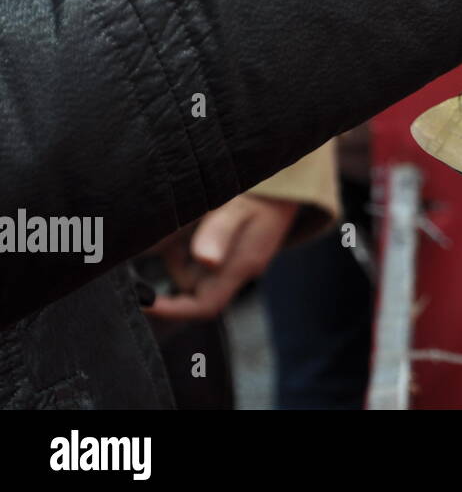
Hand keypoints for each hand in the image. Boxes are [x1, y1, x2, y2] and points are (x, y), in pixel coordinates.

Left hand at [148, 193, 298, 319]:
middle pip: (193, 290)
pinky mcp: (230, 250)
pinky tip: (186, 222)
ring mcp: (235, 261)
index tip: (142, 300)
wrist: (289, 181)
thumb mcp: (239, 206)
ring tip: (175, 223)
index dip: (172, 310)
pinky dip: (182, 245)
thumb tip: (206, 260)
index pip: (205, 306)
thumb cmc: (263, 191)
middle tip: (151, 249)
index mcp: (241, 265)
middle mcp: (238, 270)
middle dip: (171, 270)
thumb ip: (220, 231)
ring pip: (192, 272)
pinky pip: (198, 258)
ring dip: (175, 254)